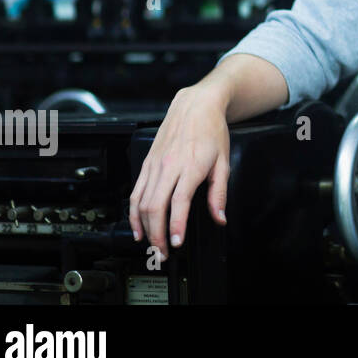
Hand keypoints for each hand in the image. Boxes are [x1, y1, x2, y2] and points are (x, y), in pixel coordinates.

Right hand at [128, 83, 231, 260]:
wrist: (196, 105)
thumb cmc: (211, 130)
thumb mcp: (223, 162)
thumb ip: (219, 193)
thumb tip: (219, 217)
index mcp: (191, 167)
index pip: (179, 203)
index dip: (176, 226)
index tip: (177, 242)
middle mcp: (169, 166)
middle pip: (155, 207)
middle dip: (157, 234)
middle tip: (163, 252)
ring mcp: (155, 164)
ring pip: (141, 201)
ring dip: (144, 227)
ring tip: (150, 244)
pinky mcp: (147, 163)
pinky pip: (135, 191)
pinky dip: (133, 212)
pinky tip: (138, 225)